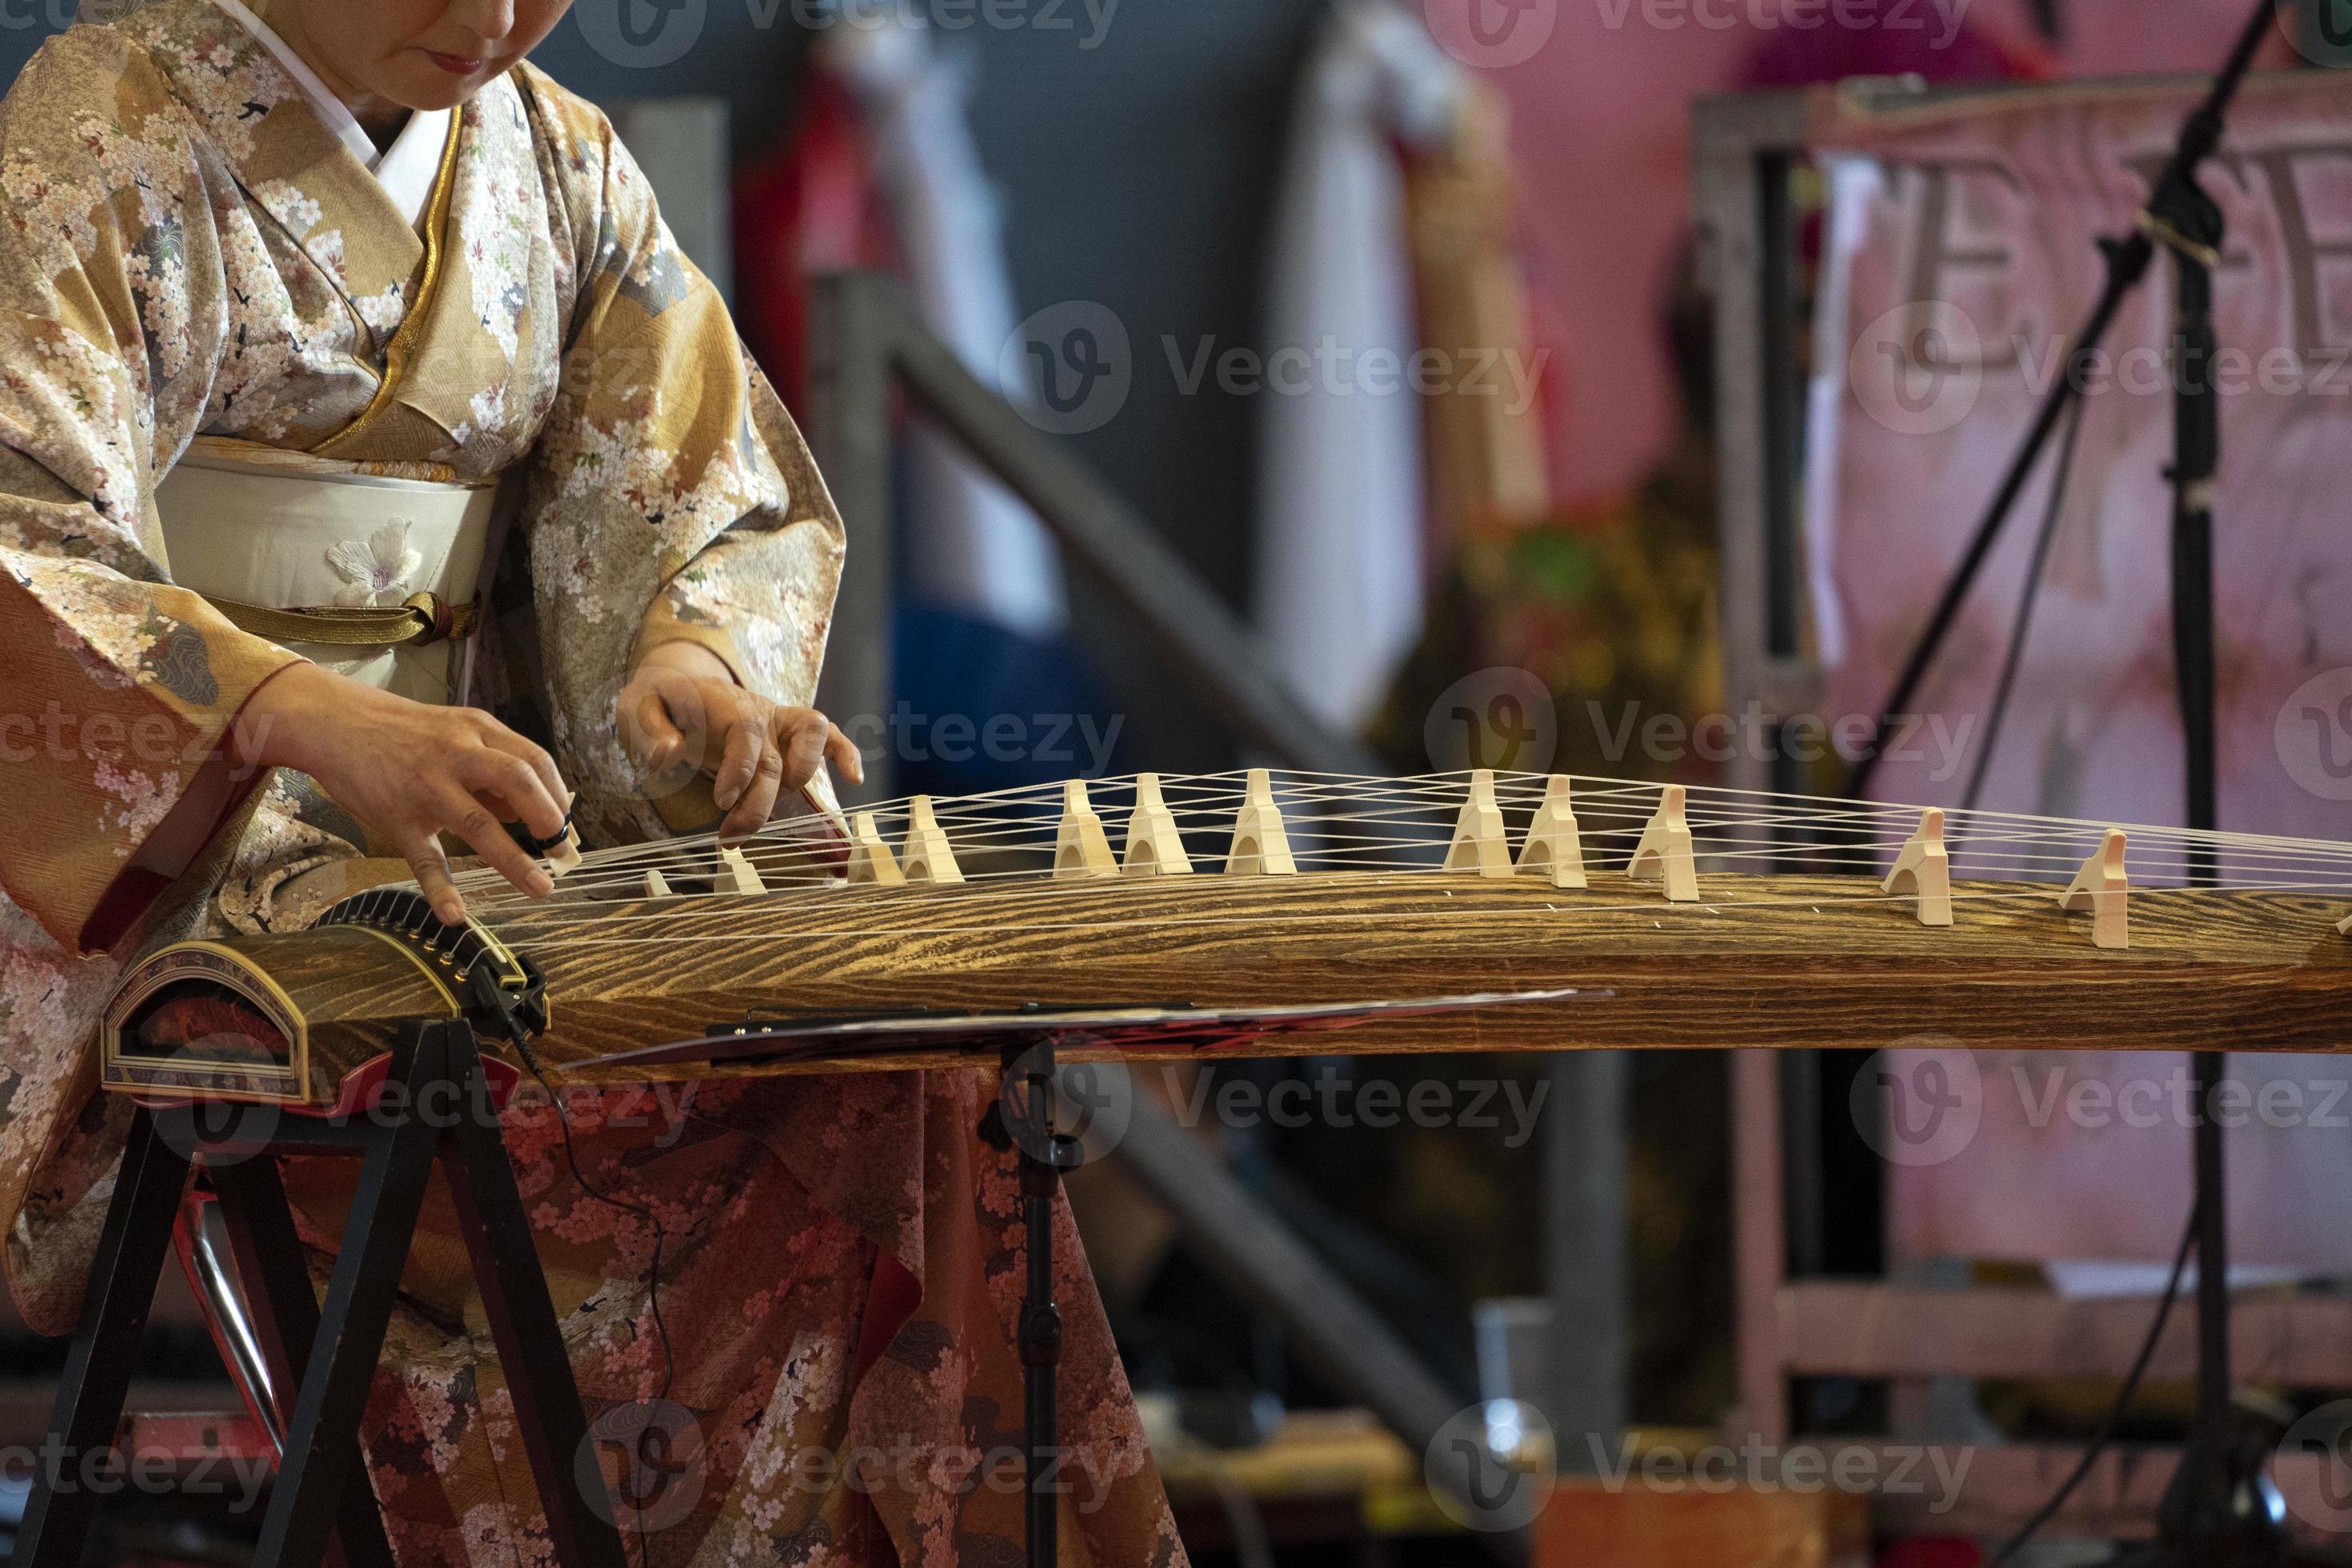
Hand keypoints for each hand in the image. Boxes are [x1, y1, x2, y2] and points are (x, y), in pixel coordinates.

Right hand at [236, 663, 571, 923]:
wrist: (336, 723)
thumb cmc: (405, 733)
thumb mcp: (457, 733)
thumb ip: (495, 765)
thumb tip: (532, 810)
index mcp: (479, 732)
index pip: (536, 761)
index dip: (558, 796)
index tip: (568, 825)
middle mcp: (458, 756)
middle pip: (519, 781)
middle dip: (548, 818)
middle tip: (563, 851)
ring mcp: (427, 787)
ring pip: (478, 823)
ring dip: (513, 860)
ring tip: (541, 888)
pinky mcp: (397, 817)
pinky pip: (423, 858)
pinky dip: (440, 890)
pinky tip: (457, 915)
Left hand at [619, 642, 862, 840]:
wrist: (676, 685)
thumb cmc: (658, 702)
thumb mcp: (639, 709)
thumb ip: (652, 731)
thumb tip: (668, 756)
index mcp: (722, 704)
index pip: (745, 733)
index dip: (741, 768)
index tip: (723, 802)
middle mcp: (757, 709)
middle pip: (775, 757)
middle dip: (758, 803)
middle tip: (730, 838)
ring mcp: (778, 718)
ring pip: (813, 733)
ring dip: (806, 772)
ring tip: (782, 806)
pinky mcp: (789, 730)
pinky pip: (829, 735)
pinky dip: (846, 753)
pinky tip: (855, 779)